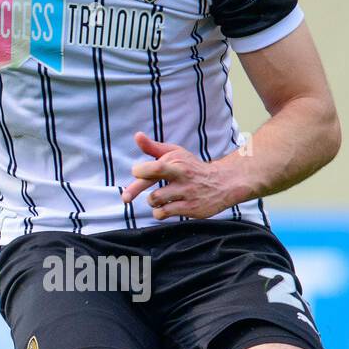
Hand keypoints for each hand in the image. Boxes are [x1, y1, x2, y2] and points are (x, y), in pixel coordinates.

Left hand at [120, 131, 246, 219]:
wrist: (223, 183)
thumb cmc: (192, 168)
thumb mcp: (176, 153)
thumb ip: (154, 147)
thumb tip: (137, 136)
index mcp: (176, 162)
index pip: (153, 166)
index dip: (139, 171)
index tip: (137, 173)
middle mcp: (181, 176)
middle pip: (153, 179)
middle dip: (134, 190)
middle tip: (125, 198)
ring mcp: (186, 193)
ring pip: (156, 199)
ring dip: (152, 201)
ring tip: (158, 199)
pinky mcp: (190, 208)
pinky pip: (164, 213)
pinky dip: (159, 212)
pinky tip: (164, 208)